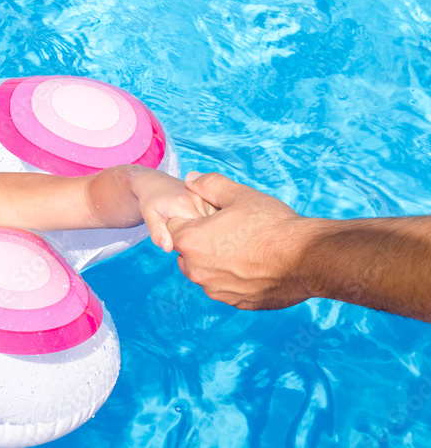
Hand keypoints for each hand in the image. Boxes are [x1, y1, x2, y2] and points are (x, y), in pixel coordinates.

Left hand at [130, 169, 214, 252]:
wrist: (156, 182)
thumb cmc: (151, 202)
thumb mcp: (149, 217)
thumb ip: (157, 233)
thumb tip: (167, 247)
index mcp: (185, 205)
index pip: (197, 236)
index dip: (189, 245)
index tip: (179, 240)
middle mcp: (201, 200)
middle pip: (208, 232)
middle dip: (198, 239)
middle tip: (183, 233)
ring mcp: (209, 199)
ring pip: (216, 226)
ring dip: (206, 232)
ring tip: (190, 228)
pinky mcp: (214, 200)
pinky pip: (219, 220)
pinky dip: (212, 226)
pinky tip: (199, 224)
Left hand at [167, 171, 311, 309]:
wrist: (308, 258)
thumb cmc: (272, 224)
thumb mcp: (239, 194)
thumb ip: (209, 185)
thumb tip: (190, 179)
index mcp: (190, 241)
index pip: (172, 226)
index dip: (191, 217)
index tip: (213, 215)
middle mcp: (196, 270)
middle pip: (187, 250)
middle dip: (200, 240)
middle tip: (230, 230)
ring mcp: (216, 290)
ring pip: (205, 270)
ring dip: (216, 260)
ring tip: (244, 246)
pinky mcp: (236, 303)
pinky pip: (225, 286)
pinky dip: (233, 276)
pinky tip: (254, 264)